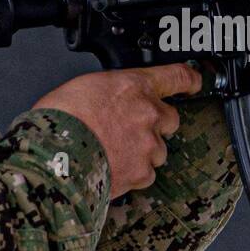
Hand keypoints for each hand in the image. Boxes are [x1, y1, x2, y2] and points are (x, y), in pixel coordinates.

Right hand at [33, 63, 201, 198]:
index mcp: (134, 86)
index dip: (190, 79)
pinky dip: (132, 174)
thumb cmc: (59, 120)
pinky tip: (110, 169)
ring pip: (157, 149)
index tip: (196, 81)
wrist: (53, 157)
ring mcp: (148, 145)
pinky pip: (145, 174)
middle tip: (128, 130)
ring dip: (141, 152)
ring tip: (111, 153)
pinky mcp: (141, 172)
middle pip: (170, 118)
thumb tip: (111, 100)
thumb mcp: (84, 87)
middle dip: (155, 125)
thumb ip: (109, 92)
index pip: (176, 76)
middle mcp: (148, 113)